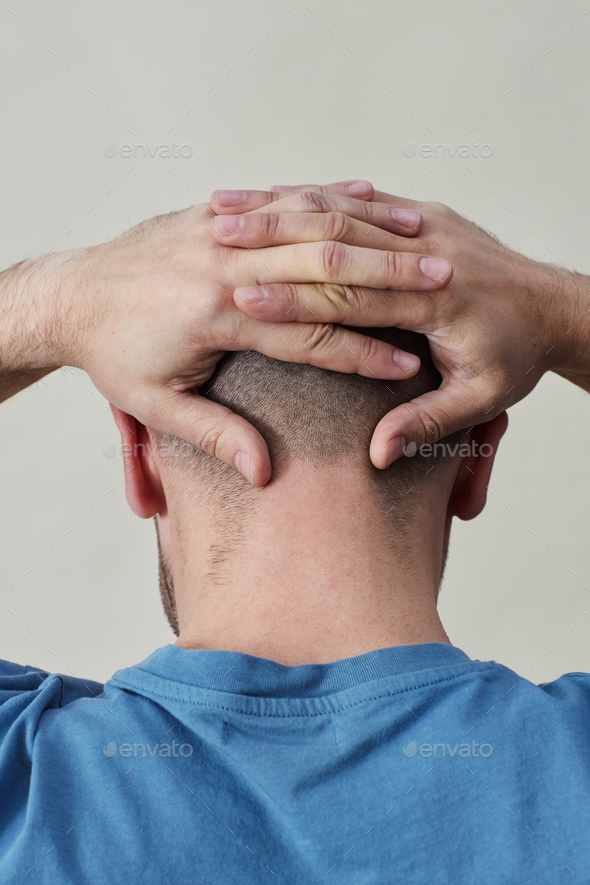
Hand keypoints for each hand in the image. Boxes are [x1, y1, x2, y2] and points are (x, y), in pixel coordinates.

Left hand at [1, 183, 451, 485]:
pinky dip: (327, 198)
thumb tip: (263, 473)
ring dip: (371, 231)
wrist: (70, 296)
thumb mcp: (154, 406)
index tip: (410, 366)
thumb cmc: (111, 356)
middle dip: (390, 278)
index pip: (309, 334)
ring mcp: (217, 231)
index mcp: (215, 314)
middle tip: (445, 286)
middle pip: (324, 270)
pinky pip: (281, 198)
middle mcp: (221, 263)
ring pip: (310, 223)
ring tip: (425, 237)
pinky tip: (368, 196)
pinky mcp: (211, 215)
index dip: (362, 353)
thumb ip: (215, 435)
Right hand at [226, 182, 586, 466]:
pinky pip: (359, 198)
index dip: (293, 300)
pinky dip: (312, 196)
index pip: (350, 296)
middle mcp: (428, 251)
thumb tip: (380, 453)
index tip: (242, 303)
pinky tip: (268, 196)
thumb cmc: (518, 354)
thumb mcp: (484, 399)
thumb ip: (429, 422)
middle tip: (212, 245)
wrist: (556, 307)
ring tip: (220, 213)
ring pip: (340, 209)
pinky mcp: (423, 215)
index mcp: (439, 299)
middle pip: (336, 243)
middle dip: (270, 244)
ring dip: (280, 211)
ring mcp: (426, 224)